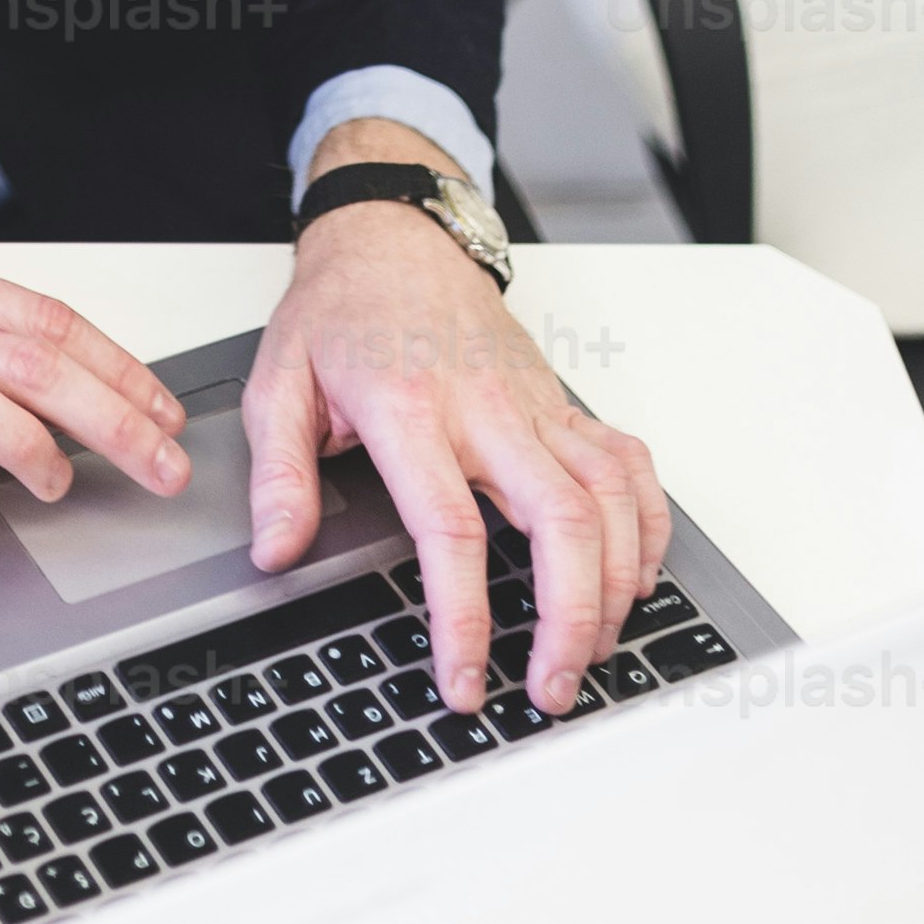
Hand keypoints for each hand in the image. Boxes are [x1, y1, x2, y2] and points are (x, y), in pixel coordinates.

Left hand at [245, 191, 669, 717]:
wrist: (394, 234)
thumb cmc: (339, 310)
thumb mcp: (276, 382)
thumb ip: (278, 472)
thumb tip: (277, 551)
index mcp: (408, 409)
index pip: (451, 530)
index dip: (465, 618)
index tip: (465, 680)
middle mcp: (484, 407)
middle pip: (561, 522)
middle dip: (570, 620)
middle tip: (551, 689)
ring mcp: (532, 403)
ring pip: (608, 498)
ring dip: (615, 585)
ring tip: (592, 651)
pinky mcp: (561, 400)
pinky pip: (628, 463)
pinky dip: (648, 523)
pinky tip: (636, 575)